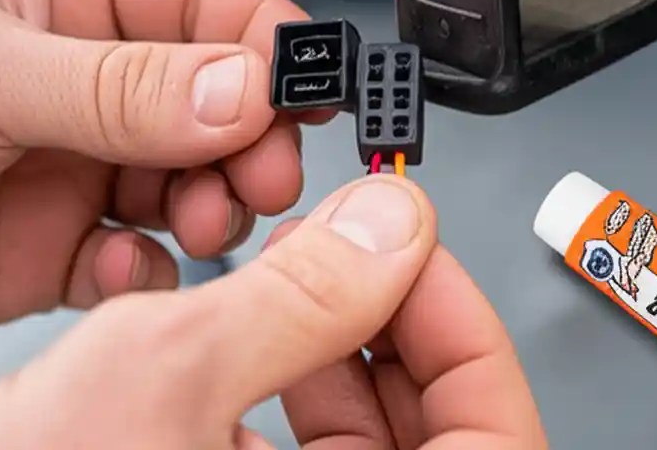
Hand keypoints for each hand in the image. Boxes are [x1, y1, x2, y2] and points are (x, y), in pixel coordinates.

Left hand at [0, 0, 323, 336]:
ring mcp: (61, 164)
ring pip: (183, 187)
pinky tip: (116, 276)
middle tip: (255, 180)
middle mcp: (77, 79)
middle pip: (215, 103)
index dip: (268, 46)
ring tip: (196, 227)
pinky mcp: (37, 247)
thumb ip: (114, 85)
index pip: (207, 2)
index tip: (308, 96)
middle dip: (249, 143)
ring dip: (208, 212)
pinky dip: (144, 278)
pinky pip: (128, 264)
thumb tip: (239, 87)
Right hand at [0, 176, 546, 448]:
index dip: (463, 328)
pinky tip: (237, 344)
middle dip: (391, 325)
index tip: (412, 250)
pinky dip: (282, 397)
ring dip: (335, 354)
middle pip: (434, 437)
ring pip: (361, 448)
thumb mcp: (161, 376)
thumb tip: (387, 229)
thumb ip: (295, 294)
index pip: (495, 439)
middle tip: (355, 252)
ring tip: (293, 285)